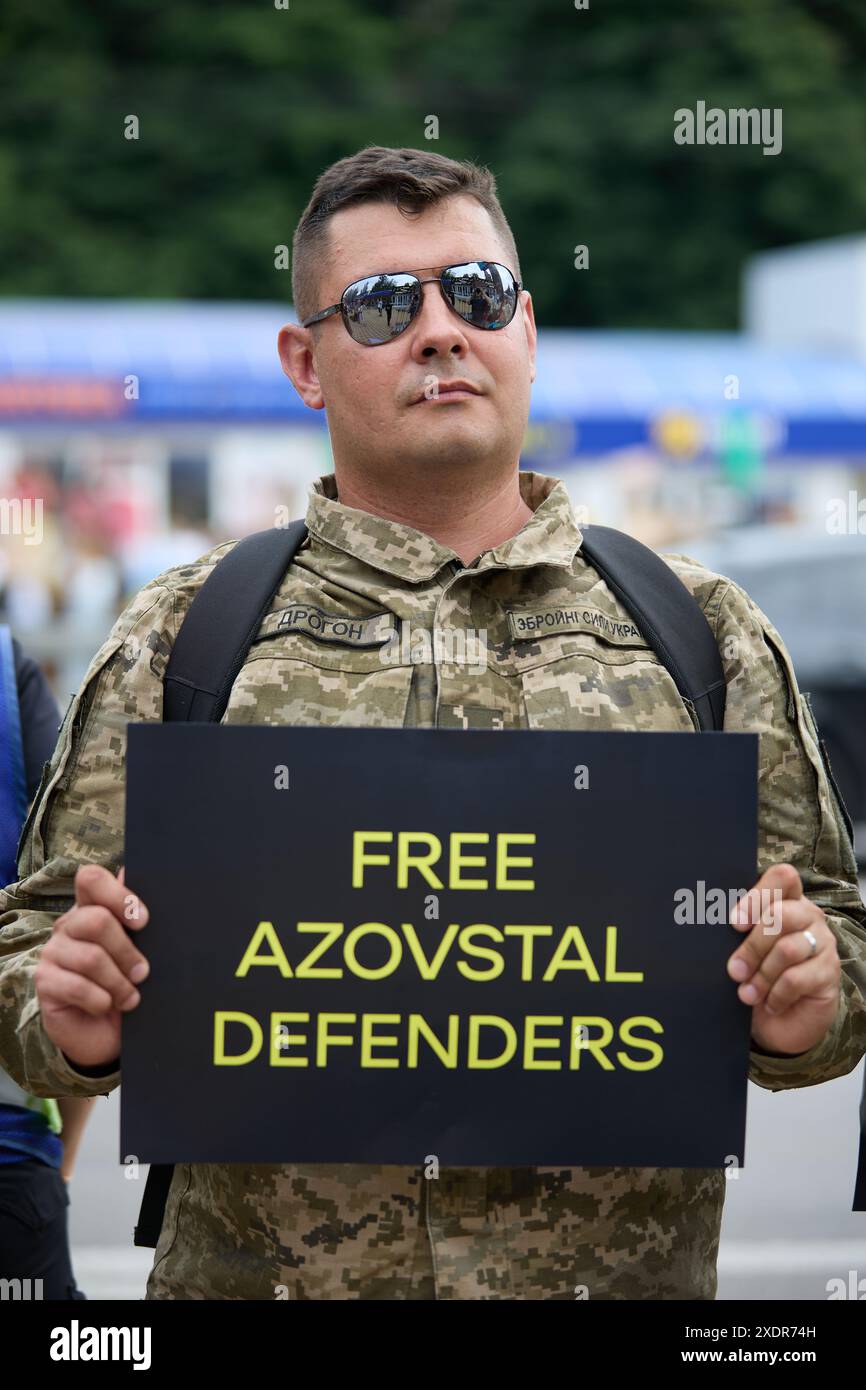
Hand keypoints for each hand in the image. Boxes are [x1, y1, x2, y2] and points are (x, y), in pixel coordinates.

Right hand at [35, 864, 149, 1069]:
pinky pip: (78, 987)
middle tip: (142, 973)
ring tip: (130, 998)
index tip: (143, 922)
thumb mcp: (137, 950)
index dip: (119, 895)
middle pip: (97, 920)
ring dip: (119, 982)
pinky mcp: (45, 982)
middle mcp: (67, 925)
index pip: (91, 880)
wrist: (105, 1032)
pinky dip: (102, 1000)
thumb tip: (129, 870)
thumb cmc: (124, 983)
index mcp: (90, 908)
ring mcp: (52, 953)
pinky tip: (107, 1006)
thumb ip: (133, 916)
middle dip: (126, 951)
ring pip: (91, 958)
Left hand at [727, 863, 839, 1055]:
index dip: (757, 896)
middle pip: (781, 915)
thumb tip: (712, 922)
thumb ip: (736, 933)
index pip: (782, 877)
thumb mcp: (741, 950)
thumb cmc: (755, 976)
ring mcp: (823, 942)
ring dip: (761, 975)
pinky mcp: (831, 972)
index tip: (734, 923)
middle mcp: (808, 916)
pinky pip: (796, 979)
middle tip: (734, 971)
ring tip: (747, 993)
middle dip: (752, 947)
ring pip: (787, 949)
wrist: (779, 1020)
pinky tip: (769, 1003)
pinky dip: (776, 994)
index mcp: (786, 900)